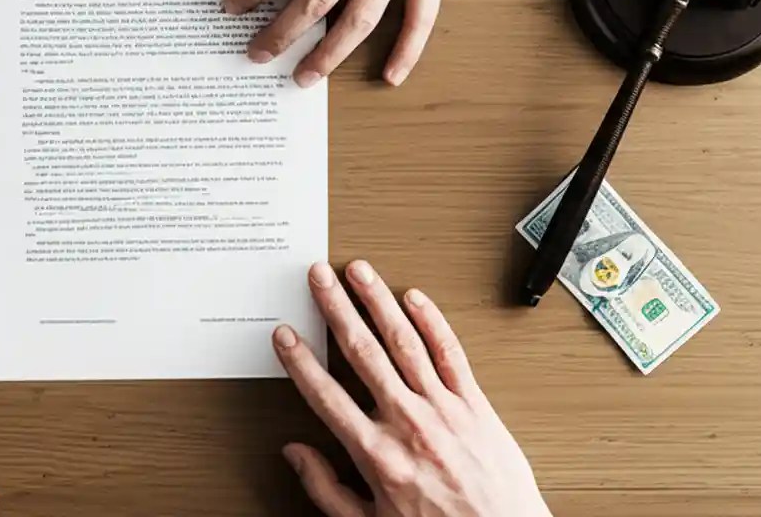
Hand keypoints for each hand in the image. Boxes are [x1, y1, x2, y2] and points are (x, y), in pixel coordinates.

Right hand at [274, 262, 550, 516]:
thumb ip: (326, 488)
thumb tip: (295, 454)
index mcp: (377, 454)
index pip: (326, 395)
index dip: (300, 360)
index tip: (285, 334)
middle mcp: (408, 423)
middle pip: (362, 353)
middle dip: (335, 309)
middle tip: (319, 278)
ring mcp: (444, 409)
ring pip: (404, 342)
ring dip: (378, 301)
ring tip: (360, 272)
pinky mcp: (475, 405)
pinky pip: (450, 353)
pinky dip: (432, 322)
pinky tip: (415, 298)